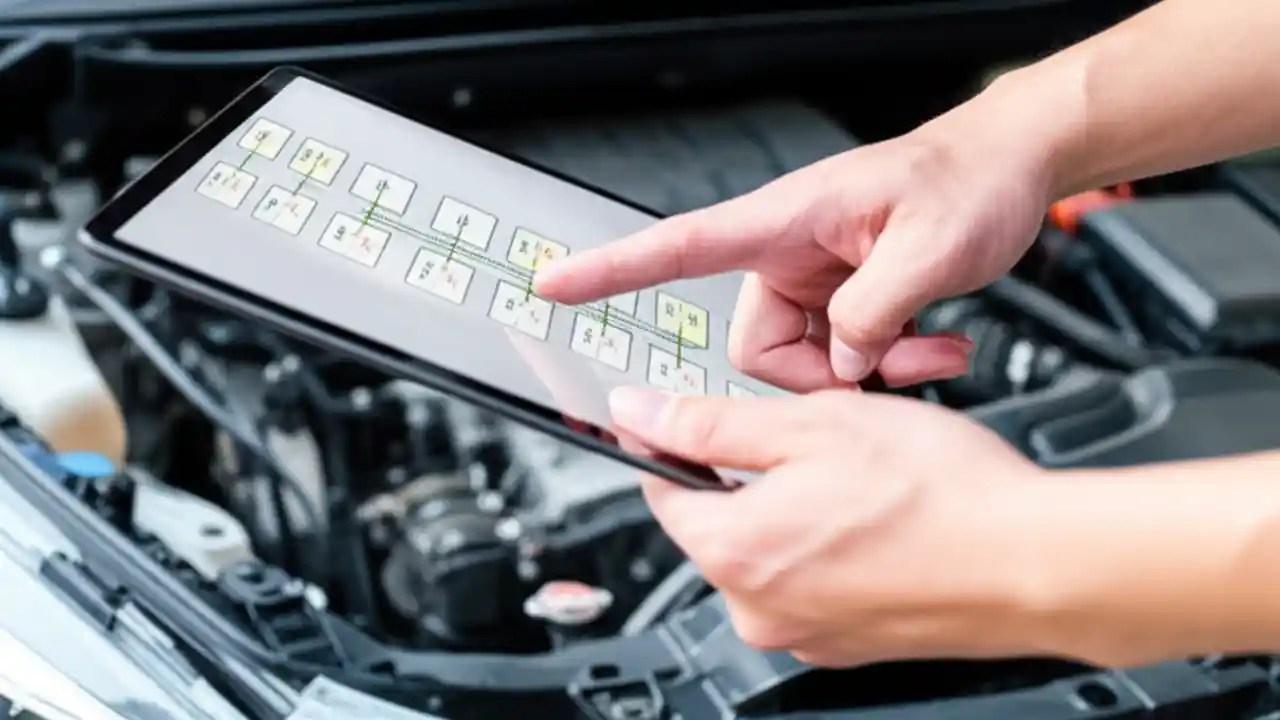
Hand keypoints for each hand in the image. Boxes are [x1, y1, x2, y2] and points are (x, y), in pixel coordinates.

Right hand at [536, 85, 1057, 389]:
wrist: (1009, 170)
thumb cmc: (968, 179)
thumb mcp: (929, 248)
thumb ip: (872, 315)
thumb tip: (839, 365)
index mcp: (786, 221)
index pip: (678, 246)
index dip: (610, 268)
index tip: (555, 284)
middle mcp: (790, 254)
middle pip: (760, 350)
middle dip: (821, 376)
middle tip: (887, 360)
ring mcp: (817, 281)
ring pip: (807, 363)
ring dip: (869, 370)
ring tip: (931, 347)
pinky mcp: (846, 300)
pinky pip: (843, 356)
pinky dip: (887, 363)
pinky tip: (934, 343)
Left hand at [609, 385, 1059, 666]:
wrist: (1037, 560)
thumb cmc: (940, 493)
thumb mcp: (810, 425)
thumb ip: (709, 423)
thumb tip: (637, 412)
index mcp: (733, 551)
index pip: (660, 487)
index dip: (676, 439)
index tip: (697, 416)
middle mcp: (757, 609)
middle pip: (716, 523)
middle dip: (750, 475)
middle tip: (815, 439)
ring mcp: (804, 633)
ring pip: (769, 550)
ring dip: (796, 510)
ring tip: (861, 481)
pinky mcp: (847, 643)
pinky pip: (812, 582)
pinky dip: (831, 547)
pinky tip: (879, 519)